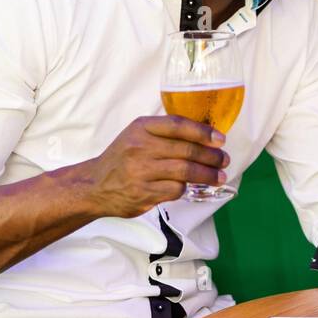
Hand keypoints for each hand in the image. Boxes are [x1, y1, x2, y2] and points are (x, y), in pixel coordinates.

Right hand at [85, 116, 229, 218]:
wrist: (94, 185)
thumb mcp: (137, 135)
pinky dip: (186, 188)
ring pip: (185, 171)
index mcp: (141, 127)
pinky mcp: (143, 192)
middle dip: (211, 156)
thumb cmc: (122, 158)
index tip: (220, 139)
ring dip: (207, 174)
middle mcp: (140, 147)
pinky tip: (189, 187)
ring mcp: (141, 171)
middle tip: (224, 160)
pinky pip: (175, 189)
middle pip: (187, 150)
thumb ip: (164, 133)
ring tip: (219, 176)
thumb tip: (204, 135)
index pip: (178, 125)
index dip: (203, 132)